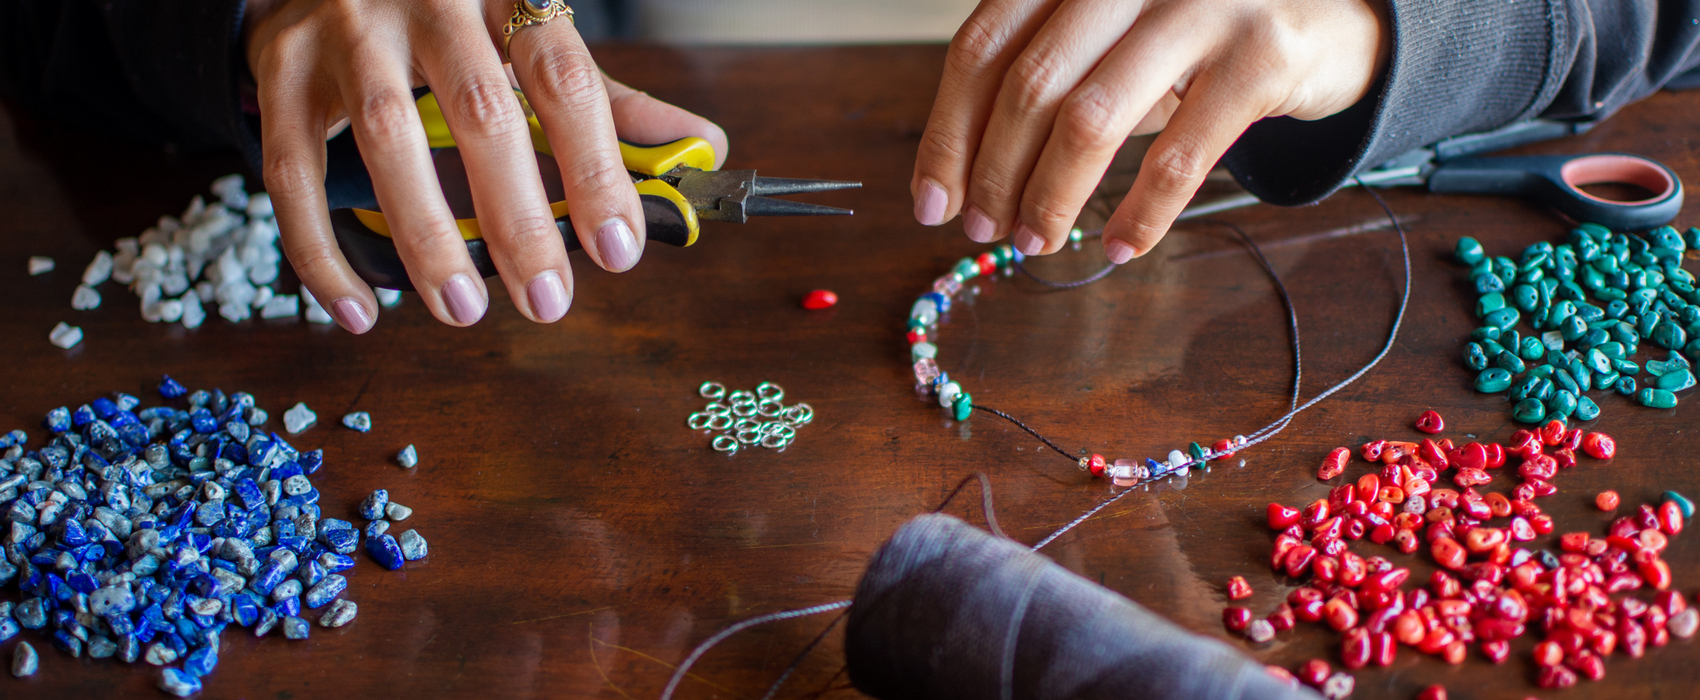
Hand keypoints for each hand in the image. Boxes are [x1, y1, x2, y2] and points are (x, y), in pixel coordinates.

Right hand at [244, 0, 727, 332]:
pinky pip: (291, 169)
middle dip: (519, 220)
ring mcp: (348, 31)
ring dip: (428, 237)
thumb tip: (702, 150)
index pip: (565, 80)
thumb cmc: (449, 17)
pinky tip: (359, 310)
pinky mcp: (279, 69)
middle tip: (548, 300)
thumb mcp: (529, 39)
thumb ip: (608, 99)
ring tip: (463, 310)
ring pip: (386, 140)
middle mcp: (427, 1)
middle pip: (481, 115)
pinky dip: (322, 250)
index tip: (618, 250)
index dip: (595, 168)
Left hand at [911, 0, 1387, 262]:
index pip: (983, 48)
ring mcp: (1199, 4)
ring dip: (1053, 197)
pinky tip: (1121, 246)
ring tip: (1039, 242)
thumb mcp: (1106, 37)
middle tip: (987, 230)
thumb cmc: (1192, 35)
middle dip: (996, 172)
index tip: (933, 204)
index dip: (948, 134)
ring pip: (1091, 120)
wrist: (1331, 11)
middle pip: (1029, 85)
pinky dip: (1142, 213)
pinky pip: (1180, 155)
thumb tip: (962, 181)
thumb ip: (1041, 81)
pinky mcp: (1260, 54)